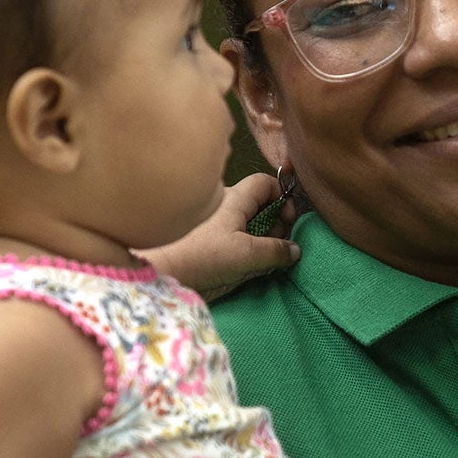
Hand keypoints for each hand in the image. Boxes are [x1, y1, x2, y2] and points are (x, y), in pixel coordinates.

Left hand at [140, 175, 299, 298]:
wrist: (161, 275)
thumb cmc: (202, 256)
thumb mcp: (247, 254)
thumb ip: (276, 250)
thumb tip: (295, 250)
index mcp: (235, 198)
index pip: (266, 183)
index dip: (282, 197)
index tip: (288, 220)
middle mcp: (226, 207)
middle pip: (260, 205)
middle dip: (275, 223)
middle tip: (278, 244)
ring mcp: (217, 227)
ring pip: (249, 226)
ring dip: (262, 241)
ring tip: (265, 260)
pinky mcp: (210, 247)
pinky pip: (237, 242)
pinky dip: (248, 252)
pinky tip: (249, 268)